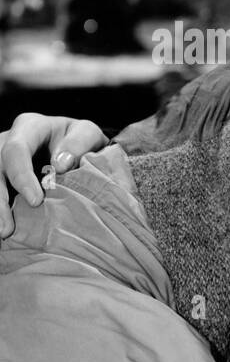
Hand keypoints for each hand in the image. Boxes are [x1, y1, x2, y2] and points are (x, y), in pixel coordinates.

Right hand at [0, 114, 109, 237]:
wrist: (80, 148)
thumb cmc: (83, 142)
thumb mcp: (88, 134)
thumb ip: (79, 142)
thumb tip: (60, 165)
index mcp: (29, 127)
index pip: (16, 150)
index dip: (21, 175)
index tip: (36, 201)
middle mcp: (8, 142)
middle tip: (8, 229)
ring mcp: (2, 162)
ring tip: (5, 233)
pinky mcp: (4, 178)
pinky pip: (0, 191)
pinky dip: (2, 210)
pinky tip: (8, 229)